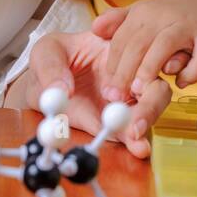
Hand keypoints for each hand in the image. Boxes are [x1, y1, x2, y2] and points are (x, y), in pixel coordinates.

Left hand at [5, 31, 172, 157]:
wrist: (42, 86)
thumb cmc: (50, 59)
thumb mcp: (46, 51)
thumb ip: (52, 66)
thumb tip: (62, 89)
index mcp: (118, 48)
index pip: (142, 51)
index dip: (145, 62)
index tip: (132, 81)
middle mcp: (129, 74)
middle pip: (154, 83)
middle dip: (151, 101)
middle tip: (136, 117)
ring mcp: (125, 100)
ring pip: (151, 108)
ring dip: (147, 120)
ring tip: (135, 135)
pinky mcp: (116, 124)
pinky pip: (130, 132)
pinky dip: (135, 140)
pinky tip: (137, 147)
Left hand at [91, 0, 196, 101]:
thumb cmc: (172, 15)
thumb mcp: (142, 13)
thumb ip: (118, 22)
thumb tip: (94, 30)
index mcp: (143, 12)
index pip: (121, 40)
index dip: (112, 67)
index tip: (107, 90)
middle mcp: (164, 16)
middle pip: (138, 43)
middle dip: (125, 72)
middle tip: (118, 97)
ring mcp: (188, 25)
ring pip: (164, 45)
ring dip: (150, 69)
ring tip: (142, 91)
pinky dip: (190, 73)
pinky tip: (181, 83)